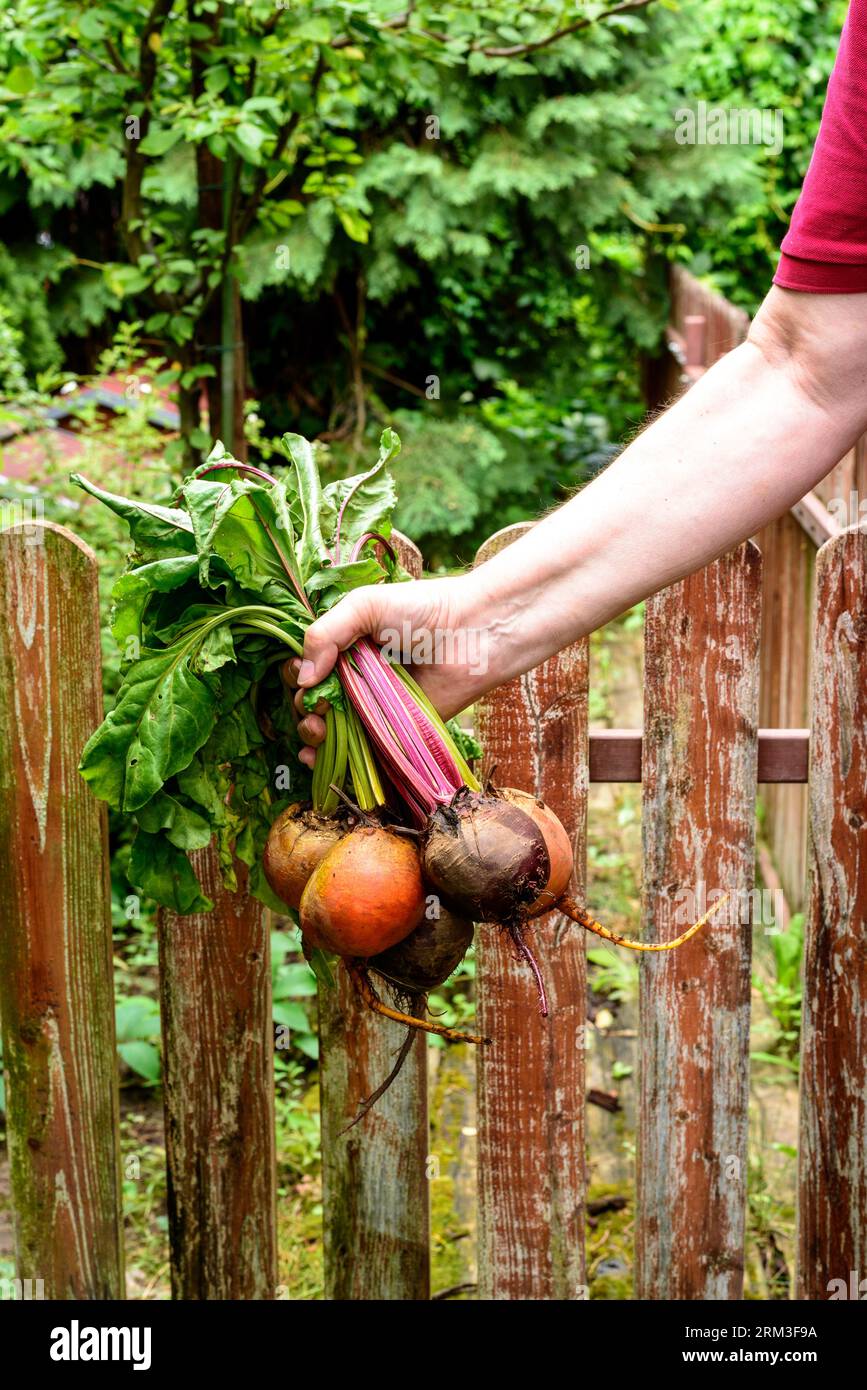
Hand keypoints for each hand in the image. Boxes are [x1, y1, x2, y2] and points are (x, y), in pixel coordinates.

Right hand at [281, 572, 502, 761]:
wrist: (473, 634)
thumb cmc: (422, 610)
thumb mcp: (365, 606)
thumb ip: (326, 633)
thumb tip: (305, 680)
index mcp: (346, 645)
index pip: (306, 666)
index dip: (298, 675)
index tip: (305, 677)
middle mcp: (355, 676)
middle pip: (311, 700)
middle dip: (303, 707)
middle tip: (316, 706)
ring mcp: (373, 705)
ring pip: (329, 728)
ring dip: (312, 733)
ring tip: (318, 730)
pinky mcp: (392, 731)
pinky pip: (359, 749)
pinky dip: (333, 758)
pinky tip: (317, 758)